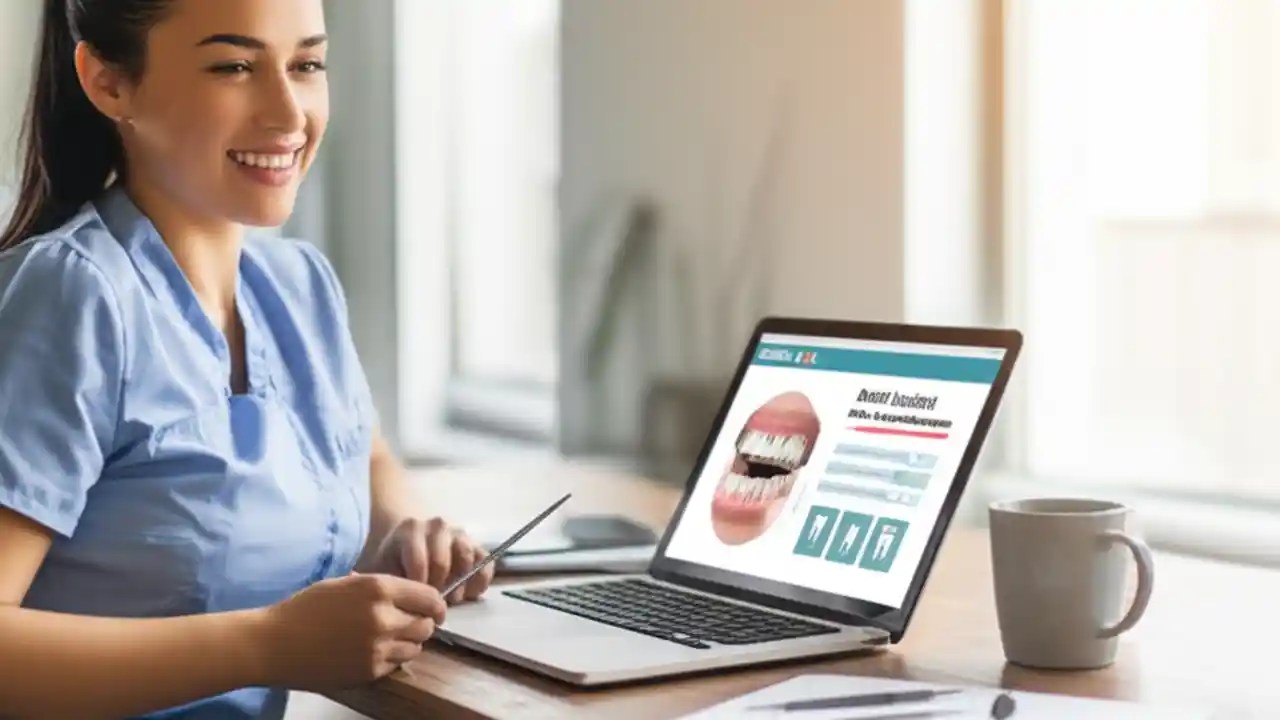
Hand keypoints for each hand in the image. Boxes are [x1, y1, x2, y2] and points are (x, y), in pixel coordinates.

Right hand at [258, 573, 445, 689]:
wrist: (274, 643)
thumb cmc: (306, 608)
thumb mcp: (346, 584)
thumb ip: (380, 587)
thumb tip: (411, 593)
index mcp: (379, 588)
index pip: (430, 597)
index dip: (436, 604)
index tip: (435, 609)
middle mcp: (384, 617)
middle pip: (427, 624)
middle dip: (424, 623)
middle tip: (413, 624)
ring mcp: (378, 647)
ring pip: (416, 647)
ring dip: (410, 643)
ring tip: (391, 639)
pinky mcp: (369, 671)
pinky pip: (396, 664)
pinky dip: (392, 659)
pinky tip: (374, 652)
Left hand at [370, 517, 494, 603]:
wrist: (408, 542)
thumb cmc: (393, 561)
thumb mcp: (382, 569)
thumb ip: (389, 584)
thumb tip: (400, 606)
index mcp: (411, 529)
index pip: (418, 561)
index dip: (418, 589)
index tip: (414, 604)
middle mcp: (438, 526)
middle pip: (442, 562)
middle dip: (437, 590)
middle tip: (431, 605)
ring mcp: (459, 533)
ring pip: (467, 558)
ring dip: (459, 585)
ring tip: (450, 599)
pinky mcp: (476, 543)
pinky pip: (486, 561)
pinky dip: (480, 580)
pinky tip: (469, 594)